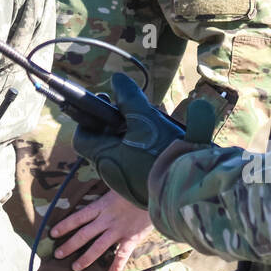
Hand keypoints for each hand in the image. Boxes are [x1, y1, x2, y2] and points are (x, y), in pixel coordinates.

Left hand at [50, 190, 154, 270]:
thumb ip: (104, 190)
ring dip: (86, 258)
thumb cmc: (135, 186)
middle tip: (58, 254)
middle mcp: (106, 219)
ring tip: (75, 267)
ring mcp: (118, 230)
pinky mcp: (132, 237)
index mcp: (101, 206)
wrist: (155, 191)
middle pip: (84, 234)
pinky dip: (116, 266)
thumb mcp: (115, 185)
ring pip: (98, 246)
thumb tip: (94, 177)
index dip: (65, 225)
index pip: (78, 217)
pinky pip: (122, 254)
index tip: (52, 233)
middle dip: (70, 245)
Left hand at [73, 73, 188, 209]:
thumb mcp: (145, 118)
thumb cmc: (161, 152)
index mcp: (104, 158)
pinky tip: (165, 144)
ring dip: (135, 137)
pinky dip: (146, 152)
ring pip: (124, 153)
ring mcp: (127, 185)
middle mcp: (110, 174)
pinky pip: (138, 166)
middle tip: (136, 112)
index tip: (107, 105)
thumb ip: (129, 98)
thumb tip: (116, 79)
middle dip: (119, 124)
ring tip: (156, 125)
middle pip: (106, 142)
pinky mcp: (144, 190)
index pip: (82, 137)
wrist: (188, 189)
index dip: (90, 119)